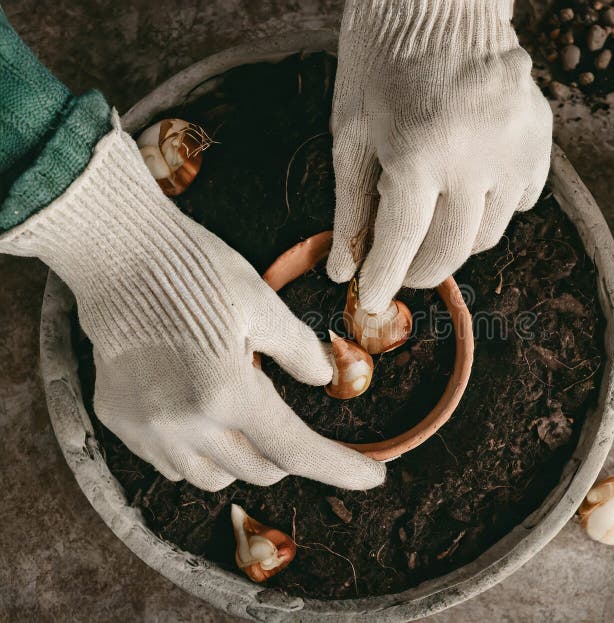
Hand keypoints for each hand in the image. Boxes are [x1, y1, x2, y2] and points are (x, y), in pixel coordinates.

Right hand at [0, 115, 384, 491]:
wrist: (117, 253)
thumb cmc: (197, 271)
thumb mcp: (263, 304)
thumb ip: (301, 351)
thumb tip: (325, 381)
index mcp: (226, 392)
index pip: (296, 451)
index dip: (340, 469)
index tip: (374, 477)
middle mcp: (184, 424)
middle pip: (259, 469)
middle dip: (288, 454)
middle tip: (292, 420)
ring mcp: (146, 428)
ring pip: (213, 477)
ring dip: (242, 458)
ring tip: (241, 413)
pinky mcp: (118, 421)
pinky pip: (170, 462)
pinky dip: (198, 450)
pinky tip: (198, 410)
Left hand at [327, 0, 552, 312]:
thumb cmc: (380, 59)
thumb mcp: (351, 133)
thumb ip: (350, 207)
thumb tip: (345, 271)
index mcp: (416, 152)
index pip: (400, 243)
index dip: (382, 280)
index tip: (370, 301)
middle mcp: (474, 157)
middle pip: (452, 251)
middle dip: (420, 271)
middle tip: (400, 269)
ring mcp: (515, 147)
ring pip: (488, 234)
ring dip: (454, 240)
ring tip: (430, 220)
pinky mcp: (539, 137)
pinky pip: (520, 202)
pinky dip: (492, 208)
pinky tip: (468, 186)